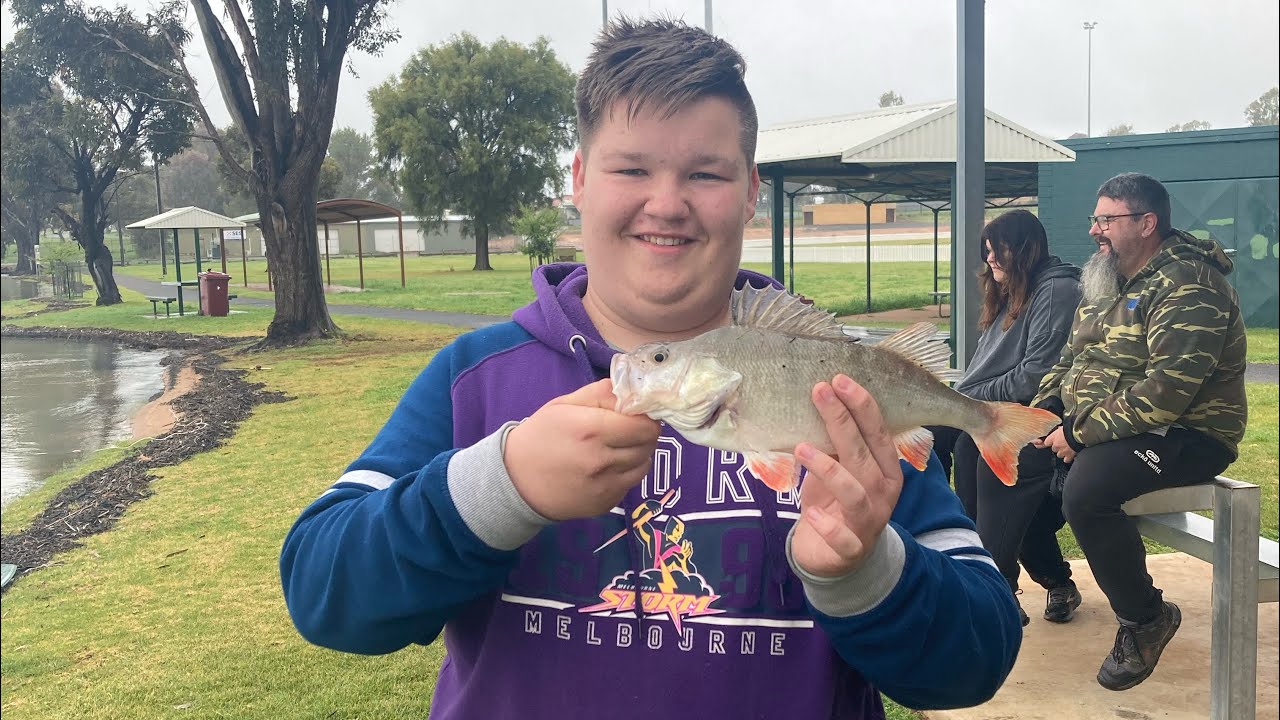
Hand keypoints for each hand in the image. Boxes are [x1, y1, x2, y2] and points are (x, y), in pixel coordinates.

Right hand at [505, 379, 660, 520]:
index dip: (646, 416)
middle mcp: (601, 460)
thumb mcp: (564, 404)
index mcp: (590, 429)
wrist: (517, 481)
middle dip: (644, 432)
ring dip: (639, 452)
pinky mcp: (606, 503)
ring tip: (618, 446)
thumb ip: (601, 393)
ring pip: (644, 464)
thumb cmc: (540, 436)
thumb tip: (634, 390)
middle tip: (629, 428)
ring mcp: (605, 486)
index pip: (644, 424)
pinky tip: (608, 466)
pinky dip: (628, 472)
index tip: (637, 413)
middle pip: (649, 444)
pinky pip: (631, 483)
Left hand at [791, 375, 903, 577]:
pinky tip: (810, 512)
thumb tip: (818, 399)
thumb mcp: (838, 468)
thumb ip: (835, 443)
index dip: (862, 406)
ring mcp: (869, 522)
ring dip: (828, 469)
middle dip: (842, 421)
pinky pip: (842, 538)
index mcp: (886, 469)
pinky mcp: (850, 550)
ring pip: (854, 492)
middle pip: (864, 454)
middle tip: (819, 392)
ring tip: (801, 448)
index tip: (840, 380)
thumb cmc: (835, 502)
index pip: (878, 432)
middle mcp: (883, 493)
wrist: (836, 558)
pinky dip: (826, 525)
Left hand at [1031, 426, 1075, 463]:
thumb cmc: (1071, 429)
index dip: (1050, 442)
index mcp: (1053, 438)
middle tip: (1063, 444)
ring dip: (1063, 453)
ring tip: (1068, 449)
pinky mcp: (1069, 456)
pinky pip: (1066, 460)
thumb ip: (1059, 430)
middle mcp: (1056, 445)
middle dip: (1058, 447)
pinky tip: (1070, 455)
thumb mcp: (1062, 427)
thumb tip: (1059, 429)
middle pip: (1054, 449)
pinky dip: (1068, 458)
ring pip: (1059, 455)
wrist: (1080, 434)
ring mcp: (1062, 451)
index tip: (1051, 442)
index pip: (1046, 443)